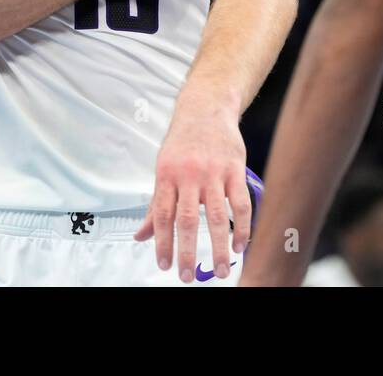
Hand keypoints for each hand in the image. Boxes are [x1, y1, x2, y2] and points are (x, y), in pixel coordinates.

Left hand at [135, 100, 250, 281]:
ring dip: (218, 247)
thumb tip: (141, 235)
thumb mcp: (163, 169)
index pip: (162, 215)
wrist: (206, 108)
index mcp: (166, 175)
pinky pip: (240, 204)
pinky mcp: (235, 170)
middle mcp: (188, 175)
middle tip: (187, 275)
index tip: (165, 264)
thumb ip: (156, 205)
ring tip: (221, 270)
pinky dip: (241, 227)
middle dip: (187, 251)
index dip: (162, 242)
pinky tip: (240, 245)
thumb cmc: (182, 141)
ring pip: (216, 216)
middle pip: (187, 220)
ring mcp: (213, 172)